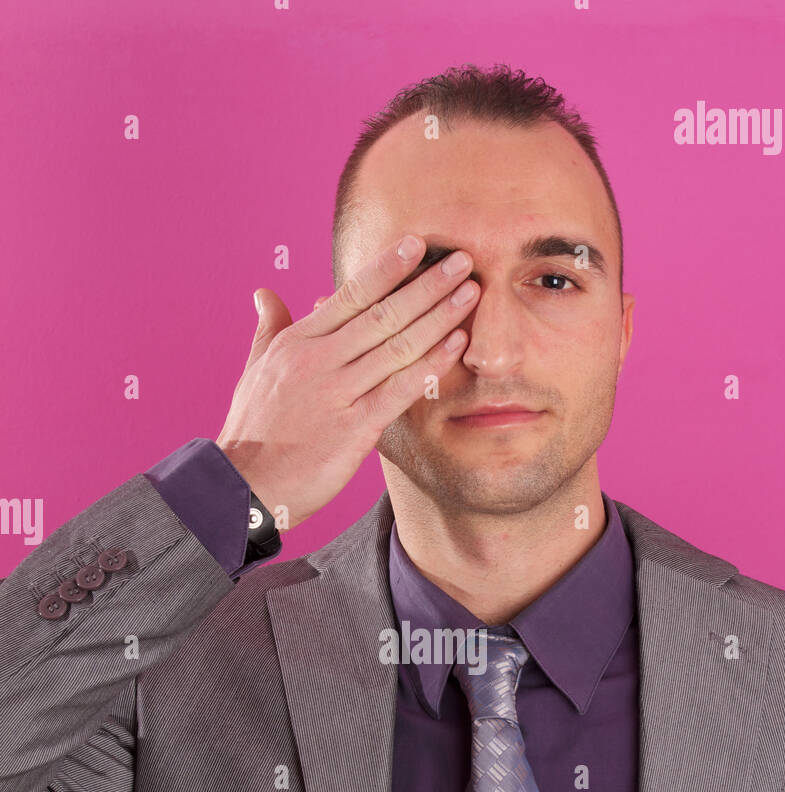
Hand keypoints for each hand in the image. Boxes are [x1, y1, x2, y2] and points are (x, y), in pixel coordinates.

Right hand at [215, 234, 478, 528]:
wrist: (243, 484)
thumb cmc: (252, 429)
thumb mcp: (256, 370)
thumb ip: (270, 328)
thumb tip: (265, 293)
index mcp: (298, 341)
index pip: (350, 294)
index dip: (387, 267)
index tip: (417, 244)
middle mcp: (318, 360)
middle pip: (381, 313)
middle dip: (426, 284)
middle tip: (462, 260)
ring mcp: (337, 393)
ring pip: (396, 345)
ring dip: (437, 317)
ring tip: (470, 292)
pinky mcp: (354, 429)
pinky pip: (400, 390)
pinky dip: (430, 364)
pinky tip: (456, 345)